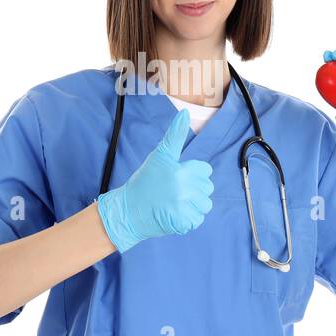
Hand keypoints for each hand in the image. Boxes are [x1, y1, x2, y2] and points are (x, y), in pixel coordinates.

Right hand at [96, 108, 214, 252]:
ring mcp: (184, 208)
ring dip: (193, 205)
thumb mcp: (160, 156)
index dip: (193, 174)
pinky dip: (188, 219)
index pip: (206, 171)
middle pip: (207, 188)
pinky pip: (198, 220)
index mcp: (181, 171)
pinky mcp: (182, 223)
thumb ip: (175, 135)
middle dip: (194, 190)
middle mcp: (184, 189)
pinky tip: (174, 214)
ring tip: (174, 203)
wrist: (128, 211)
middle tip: (173, 192)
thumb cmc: (144, 182)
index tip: (177, 178)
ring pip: (205, 205)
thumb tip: (184, 111)